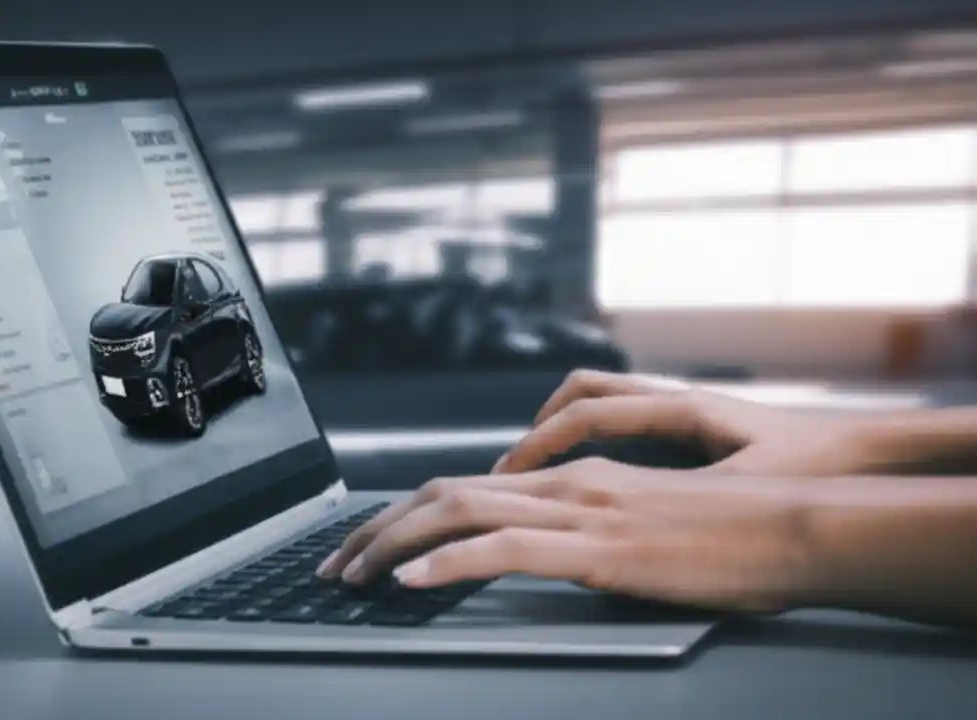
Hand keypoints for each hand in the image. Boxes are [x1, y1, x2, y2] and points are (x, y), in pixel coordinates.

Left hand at [318, 459, 816, 612]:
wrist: (795, 525)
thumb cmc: (731, 535)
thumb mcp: (644, 533)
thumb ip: (592, 539)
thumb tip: (554, 562)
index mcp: (572, 481)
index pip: (464, 490)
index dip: (405, 516)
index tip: (367, 547)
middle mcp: (564, 485)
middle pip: (442, 495)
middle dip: (376, 530)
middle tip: (335, 566)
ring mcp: (579, 512)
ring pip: (458, 514)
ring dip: (392, 544)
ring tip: (351, 576)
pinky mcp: (600, 548)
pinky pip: (505, 549)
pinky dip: (448, 563)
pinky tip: (412, 580)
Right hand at [493, 370, 879, 476]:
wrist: (863, 453)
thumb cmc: (811, 468)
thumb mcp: (743, 487)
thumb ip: (683, 498)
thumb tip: (623, 515)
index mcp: (681, 409)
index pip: (590, 412)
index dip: (542, 440)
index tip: (511, 471)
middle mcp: (675, 400)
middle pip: (584, 392)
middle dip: (541, 427)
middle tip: (514, 468)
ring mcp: (682, 409)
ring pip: (602, 400)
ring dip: (562, 428)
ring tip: (537, 469)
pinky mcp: (691, 427)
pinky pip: (624, 421)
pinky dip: (591, 437)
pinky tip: (589, 474)